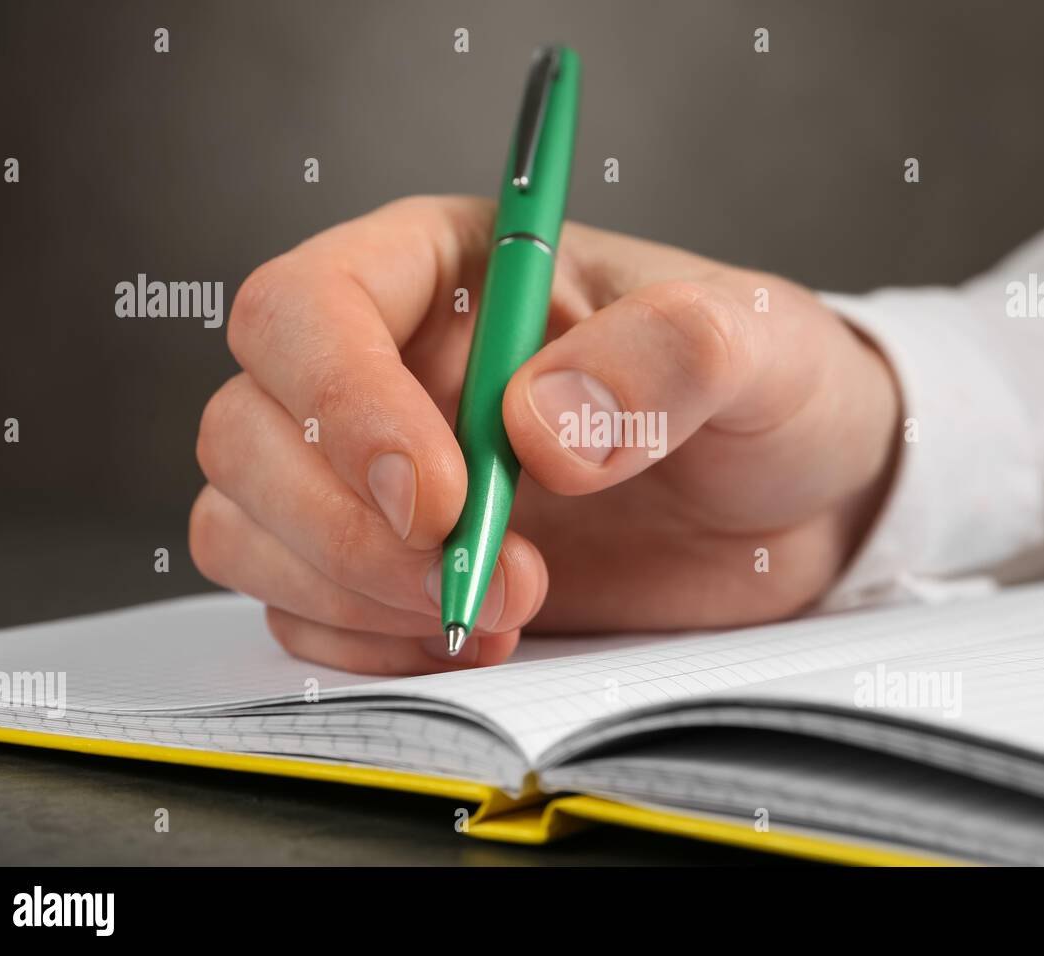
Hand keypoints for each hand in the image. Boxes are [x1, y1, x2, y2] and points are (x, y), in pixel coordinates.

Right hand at [190, 196, 900, 673]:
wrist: (796, 500)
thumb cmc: (769, 389)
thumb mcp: (758, 344)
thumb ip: (667, 354)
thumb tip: (536, 428)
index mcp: (447, 269)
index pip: (306, 308)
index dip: (343, 405)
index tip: (445, 496)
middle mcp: (389, 366)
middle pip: (248, 427)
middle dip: (350, 527)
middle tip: (491, 573)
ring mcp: (380, 474)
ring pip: (248, 523)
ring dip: (352, 590)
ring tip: (500, 607)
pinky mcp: (393, 565)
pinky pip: (300, 607)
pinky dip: (365, 641)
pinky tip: (472, 636)